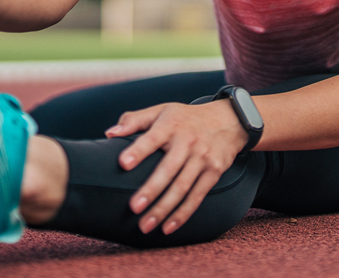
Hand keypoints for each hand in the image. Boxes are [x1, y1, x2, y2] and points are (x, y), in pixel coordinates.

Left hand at [105, 101, 248, 235]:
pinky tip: (168, 227)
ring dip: (163, 209)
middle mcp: (187, 142)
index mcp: (170, 125)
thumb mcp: (162, 111)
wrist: (228, 120)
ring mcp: (202, 158)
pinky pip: (197, 196)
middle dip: (151, 190)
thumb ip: (135, 120)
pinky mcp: (213, 172)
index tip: (123, 164)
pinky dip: (182, 213)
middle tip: (133, 207)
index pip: (152, 138)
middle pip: (168, 169)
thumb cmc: (185, 118)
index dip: (138, 150)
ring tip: (145, 225)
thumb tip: (110, 133)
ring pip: (181, 187)